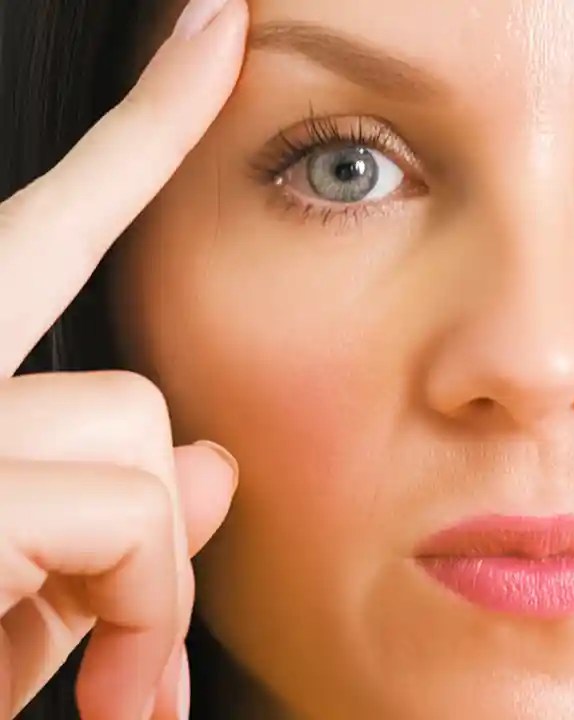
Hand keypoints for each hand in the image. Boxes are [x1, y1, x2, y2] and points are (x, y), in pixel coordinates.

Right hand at [0, 1, 245, 717]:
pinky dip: (142, 620)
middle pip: (127, 393)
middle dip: (144, 531)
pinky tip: (107, 703)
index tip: (217, 26)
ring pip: (136, 448)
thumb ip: (104, 535)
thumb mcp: (6, 609)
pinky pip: (119, 512)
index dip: (142, 126)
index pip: (48, 228)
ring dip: (139, 597)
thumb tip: (215, 464)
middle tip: (127, 670)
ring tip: (91, 698)